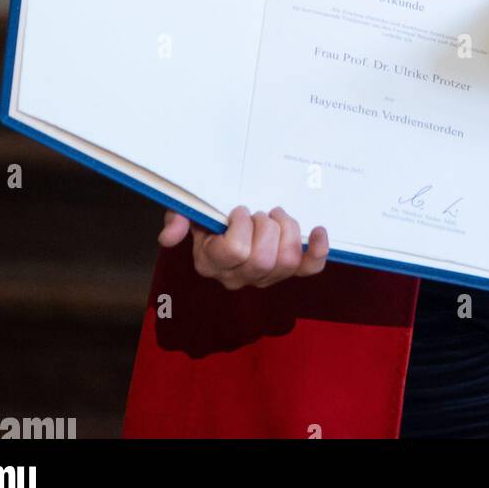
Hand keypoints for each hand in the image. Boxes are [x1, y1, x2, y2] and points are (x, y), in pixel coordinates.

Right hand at [158, 205, 329, 289]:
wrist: (226, 218)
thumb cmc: (208, 214)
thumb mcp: (189, 211)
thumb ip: (178, 219)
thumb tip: (169, 236)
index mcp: (212, 262)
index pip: (234, 252)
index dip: (241, 226)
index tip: (239, 210)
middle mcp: (238, 277)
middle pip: (263, 260)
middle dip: (266, 227)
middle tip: (259, 212)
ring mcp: (265, 277)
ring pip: (287, 262)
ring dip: (287, 230)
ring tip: (277, 215)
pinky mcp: (288, 271)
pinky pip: (309, 269)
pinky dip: (318, 251)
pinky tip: (319, 230)